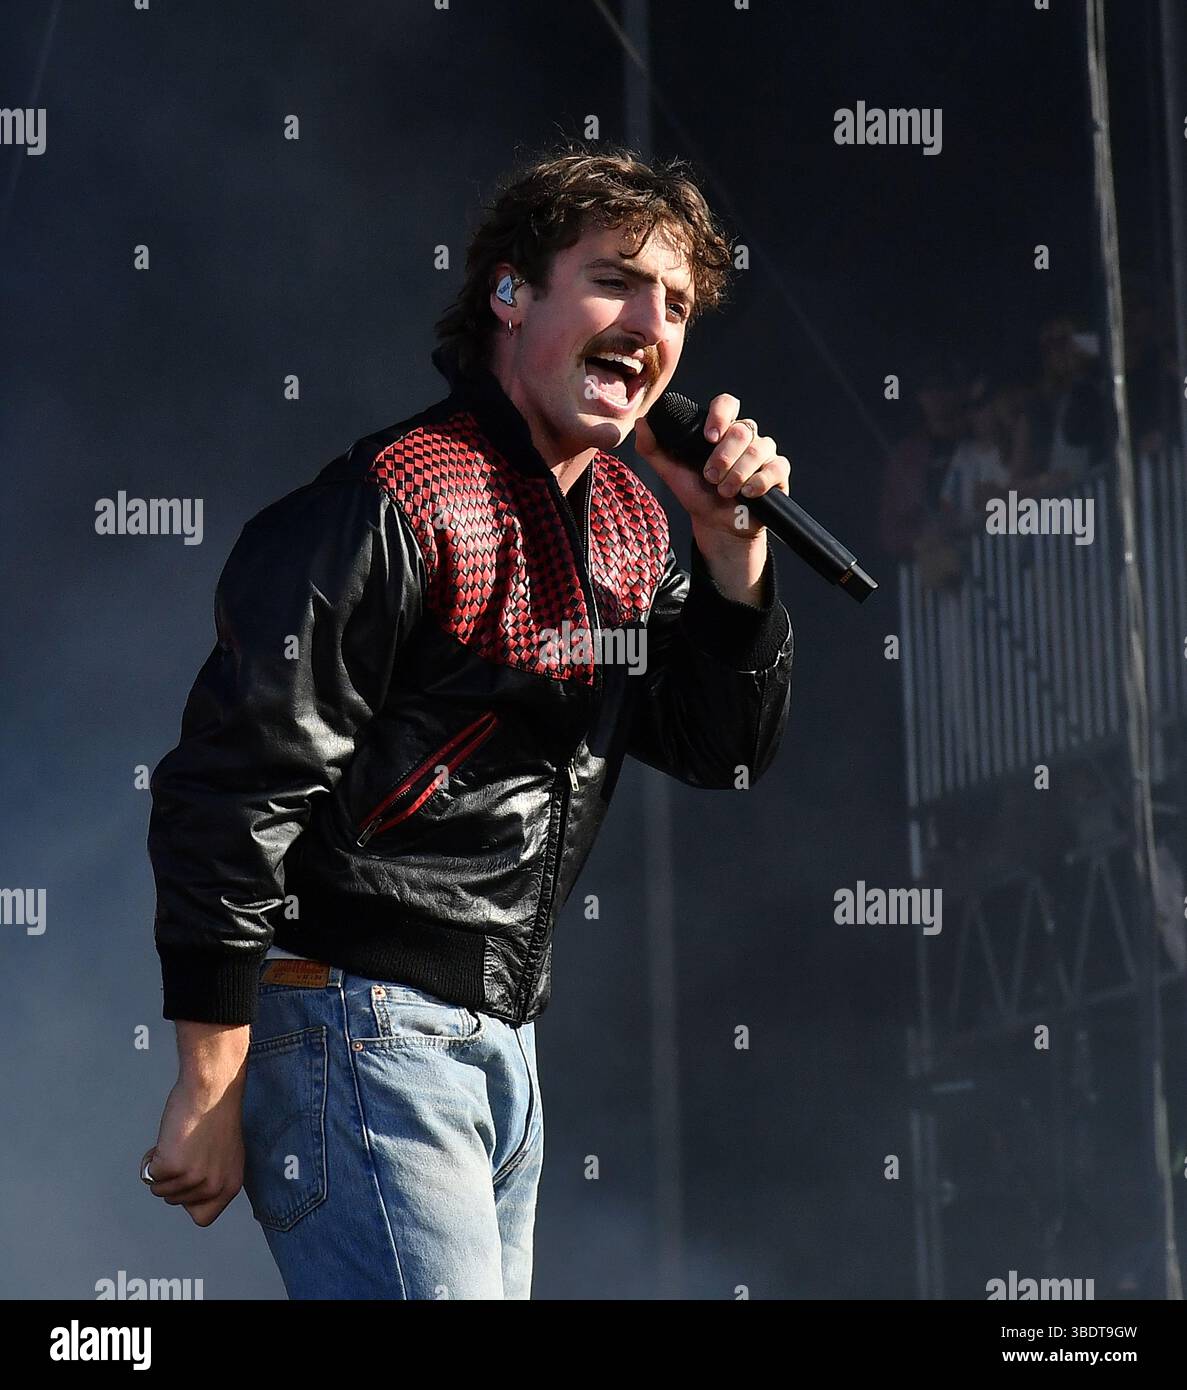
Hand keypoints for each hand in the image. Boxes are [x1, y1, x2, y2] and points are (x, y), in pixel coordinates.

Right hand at [142, 1069, 246, 1226]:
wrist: (212, 1088)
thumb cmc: (216, 1115)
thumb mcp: (225, 1155)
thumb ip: (213, 1178)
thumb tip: (191, 1194)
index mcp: (230, 1187)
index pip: (202, 1218)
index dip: (189, 1200)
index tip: (191, 1178)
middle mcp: (214, 1187)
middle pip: (175, 1202)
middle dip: (174, 1177)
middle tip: (187, 1147)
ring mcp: (193, 1178)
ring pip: (158, 1189)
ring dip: (161, 1167)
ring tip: (179, 1140)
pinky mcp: (172, 1166)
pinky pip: (148, 1174)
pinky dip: (151, 1157)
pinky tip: (168, 1137)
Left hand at [634, 394, 790, 541]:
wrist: (716, 525)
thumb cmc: (697, 494)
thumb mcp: (671, 472)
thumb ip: (654, 448)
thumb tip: (642, 423)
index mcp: (721, 430)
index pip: (726, 403)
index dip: (720, 415)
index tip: (709, 437)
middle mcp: (745, 437)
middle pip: (742, 430)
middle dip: (724, 457)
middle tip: (711, 477)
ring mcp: (764, 454)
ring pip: (759, 449)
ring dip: (737, 474)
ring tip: (725, 491)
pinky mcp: (777, 473)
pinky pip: (777, 467)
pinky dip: (759, 481)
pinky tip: (747, 493)